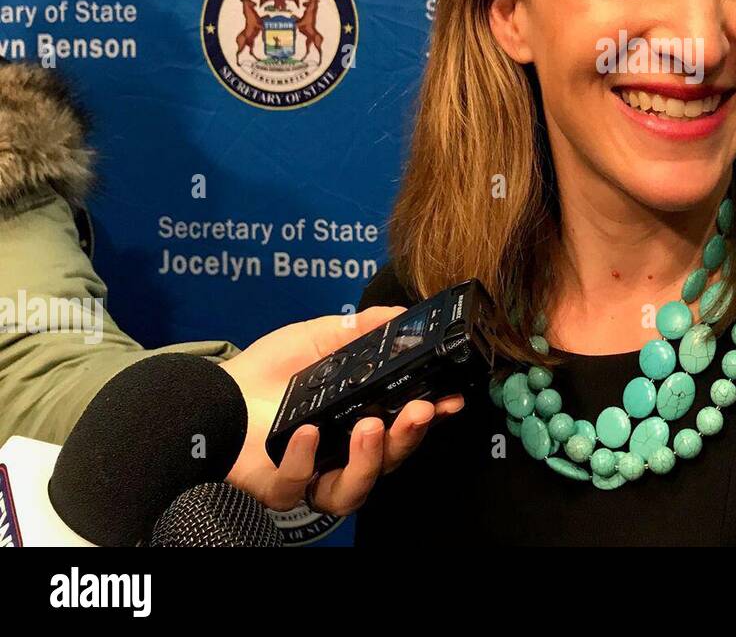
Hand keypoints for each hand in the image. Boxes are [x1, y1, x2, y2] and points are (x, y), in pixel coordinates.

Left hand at [218, 305, 464, 514]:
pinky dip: (306, 460)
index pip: (404, 426)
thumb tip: (401, 314)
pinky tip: (306, 433)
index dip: (431, 417)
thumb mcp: (320, 338)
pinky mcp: (281, 488)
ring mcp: (314, 474)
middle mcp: (343, 452)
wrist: (215, 392)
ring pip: (354, 490)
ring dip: (370, 461)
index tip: (450, 400)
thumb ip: (361, 327)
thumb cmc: (267, 370)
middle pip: (389, 461)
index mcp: (359, 418)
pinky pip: (301, 487)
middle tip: (418, 411)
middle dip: (409, 438)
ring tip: (368, 427)